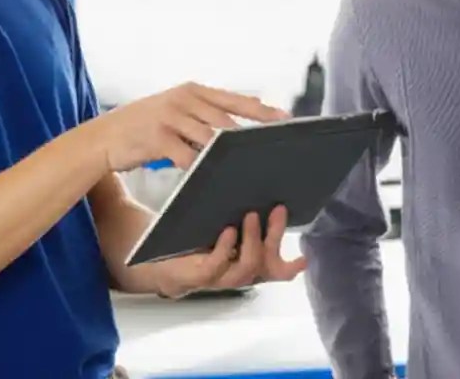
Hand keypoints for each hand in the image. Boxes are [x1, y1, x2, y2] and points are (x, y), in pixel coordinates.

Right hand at [92, 82, 288, 172]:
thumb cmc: (143, 129)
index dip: (261, 110)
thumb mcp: (174, 112)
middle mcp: (183, 99)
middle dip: (250, 137)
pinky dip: (202, 168)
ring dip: (230, 156)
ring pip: (210, 138)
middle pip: (227, 119)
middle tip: (272, 152)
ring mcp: (170, 116)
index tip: (285, 120)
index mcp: (192, 91)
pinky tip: (214, 181)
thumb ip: (203, 115)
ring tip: (250, 169)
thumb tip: (240, 128)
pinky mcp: (158, 137)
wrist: (102, 138)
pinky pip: (187, 156)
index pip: (234, 99)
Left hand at [154, 205, 306, 298]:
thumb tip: (254, 183)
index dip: (291, 266)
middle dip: (275, 236)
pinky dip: (225, 249)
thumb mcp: (218, 225)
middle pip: (265, 263)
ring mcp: (218, 276)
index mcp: (245, 263)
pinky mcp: (198, 275)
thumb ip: (238, 215)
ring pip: (246, 267)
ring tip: (252, 216)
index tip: (304, 256)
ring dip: (253, 242)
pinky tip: (228, 231)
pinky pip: (216, 266)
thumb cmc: (190, 240)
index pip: (274, 269)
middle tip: (278, 209)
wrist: (155, 260)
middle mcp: (236, 273)